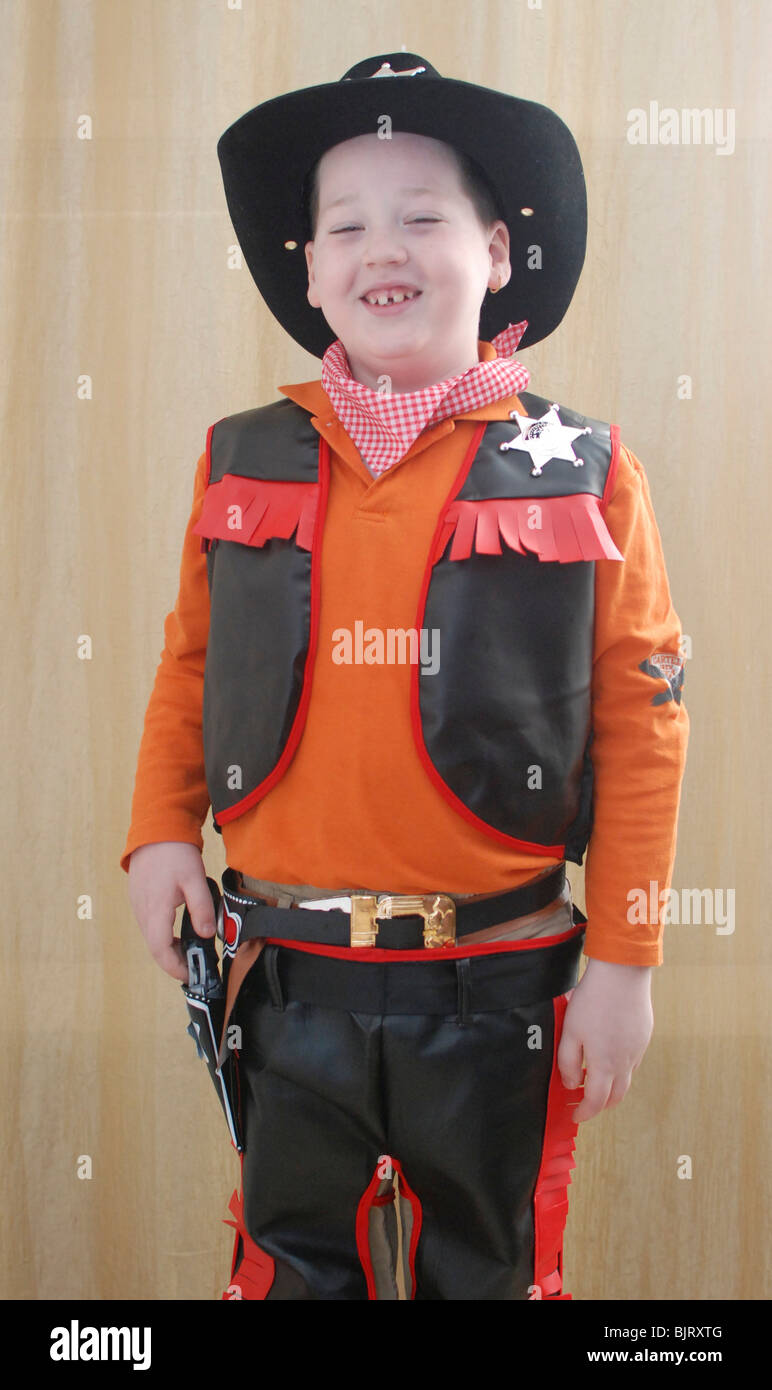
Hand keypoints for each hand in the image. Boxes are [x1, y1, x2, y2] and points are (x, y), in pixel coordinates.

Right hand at [127, 841, 216, 981]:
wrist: (156, 830)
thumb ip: (202, 909)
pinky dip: (163, 936)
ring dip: (168, 949)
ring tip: (191, 952)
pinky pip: (149, 925)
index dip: (175, 967)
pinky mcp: (139, 899)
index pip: (160, 950)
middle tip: (195, 967)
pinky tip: (179, 933)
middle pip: (155, 948)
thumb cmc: (175, 853)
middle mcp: (142, 911)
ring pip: (152, 937)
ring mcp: (138, 905)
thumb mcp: (195, 879)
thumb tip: (208, 935)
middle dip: (174, 962)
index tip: (190, 975)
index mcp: (156, 909)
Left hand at [558, 958, 653, 1121]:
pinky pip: (633, 1061)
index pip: (596, 1101)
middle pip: (616, 1096)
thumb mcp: (570, 1032)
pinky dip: (622, 1069)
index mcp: (605, 1064)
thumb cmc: (593, 1000)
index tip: (575, 1116)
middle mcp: (625, 1062)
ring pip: (627, 1079)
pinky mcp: (644, 1036)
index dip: (585, 1113)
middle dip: (600, 1105)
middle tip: (586, 1103)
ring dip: (612, 1087)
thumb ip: (568, 1062)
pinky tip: (610, 1055)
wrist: (622, 974)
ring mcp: (637, 1049)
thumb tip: (571, 1084)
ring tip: (595, 1080)